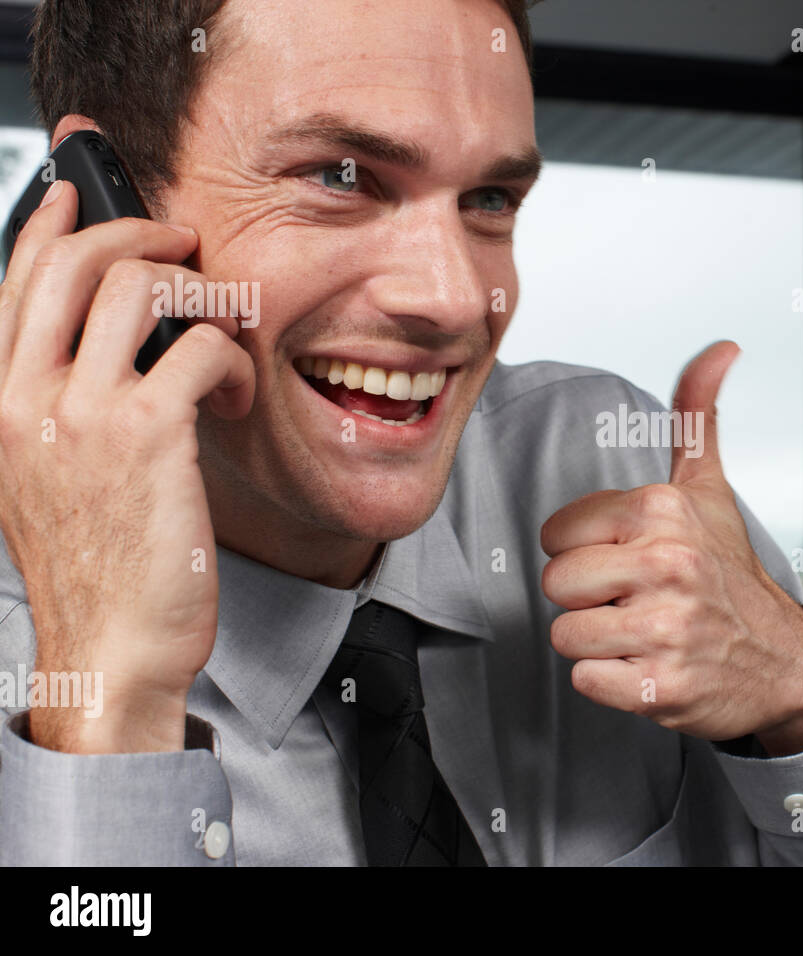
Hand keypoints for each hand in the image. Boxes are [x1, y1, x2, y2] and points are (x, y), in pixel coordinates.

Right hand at [0, 181, 253, 752]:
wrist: (108, 648)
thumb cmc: (92, 571)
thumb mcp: (40, 480)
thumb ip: (50, 409)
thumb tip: (93, 349)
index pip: (14, 282)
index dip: (50, 221)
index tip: (78, 187)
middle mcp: (22, 398)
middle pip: (72, 260)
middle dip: (139, 228)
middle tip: (186, 241)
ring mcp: (80, 412)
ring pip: (141, 286)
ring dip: (199, 292)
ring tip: (225, 322)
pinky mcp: (147, 433)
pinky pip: (202, 346)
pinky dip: (235, 361)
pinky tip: (240, 398)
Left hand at [541, 341, 802, 755]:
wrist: (781, 661)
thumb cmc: (729, 575)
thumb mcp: (709, 489)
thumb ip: (696, 416)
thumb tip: (720, 348)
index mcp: (664, 510)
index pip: (557, 533)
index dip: (586, 551)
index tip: (628, 560)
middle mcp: (667, 564)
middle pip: (556, 583)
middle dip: (588, 598)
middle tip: (635, 600)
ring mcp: (666, 628)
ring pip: (566, 634)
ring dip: (598, 642)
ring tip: (642, 632)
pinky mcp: (661, 686)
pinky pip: (585, 681)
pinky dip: (610, 683)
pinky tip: (647, 666)